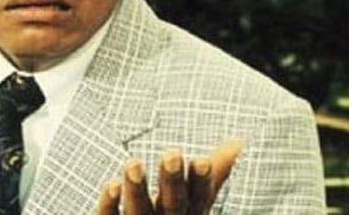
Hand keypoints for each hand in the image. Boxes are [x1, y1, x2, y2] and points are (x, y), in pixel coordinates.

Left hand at [96, 139, 241, 214]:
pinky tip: (111, 184)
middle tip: (171, 153)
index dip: (200, 181)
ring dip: (136, 188)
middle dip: (172, 181)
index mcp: (189, 213)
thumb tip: (240, 141)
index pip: (199, 197)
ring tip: (133, 162)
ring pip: (139, 210)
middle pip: (172, 204)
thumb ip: (213, 172)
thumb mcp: (194, 199)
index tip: (202, 159)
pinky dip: (109, 204)